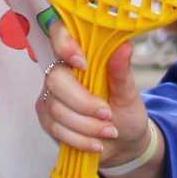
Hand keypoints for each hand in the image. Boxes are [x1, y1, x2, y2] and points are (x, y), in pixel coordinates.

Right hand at [37, 35, 148, 167]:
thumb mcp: (129, 93)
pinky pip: (56, 128)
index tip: (82, 63)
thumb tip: (125, 45)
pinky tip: (96, 144)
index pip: (59, 34)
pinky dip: (79, 139)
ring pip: (56, 108)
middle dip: (83, 102)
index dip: (64, 44)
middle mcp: (61, 72)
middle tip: (107, 113)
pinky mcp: (47, 118)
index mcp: (81, 56)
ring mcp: (51, 96)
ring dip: (86, 125)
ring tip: (108, 131)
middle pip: (56, 79)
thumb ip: (122, 71)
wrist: (123, 143)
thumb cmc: (126, 112)